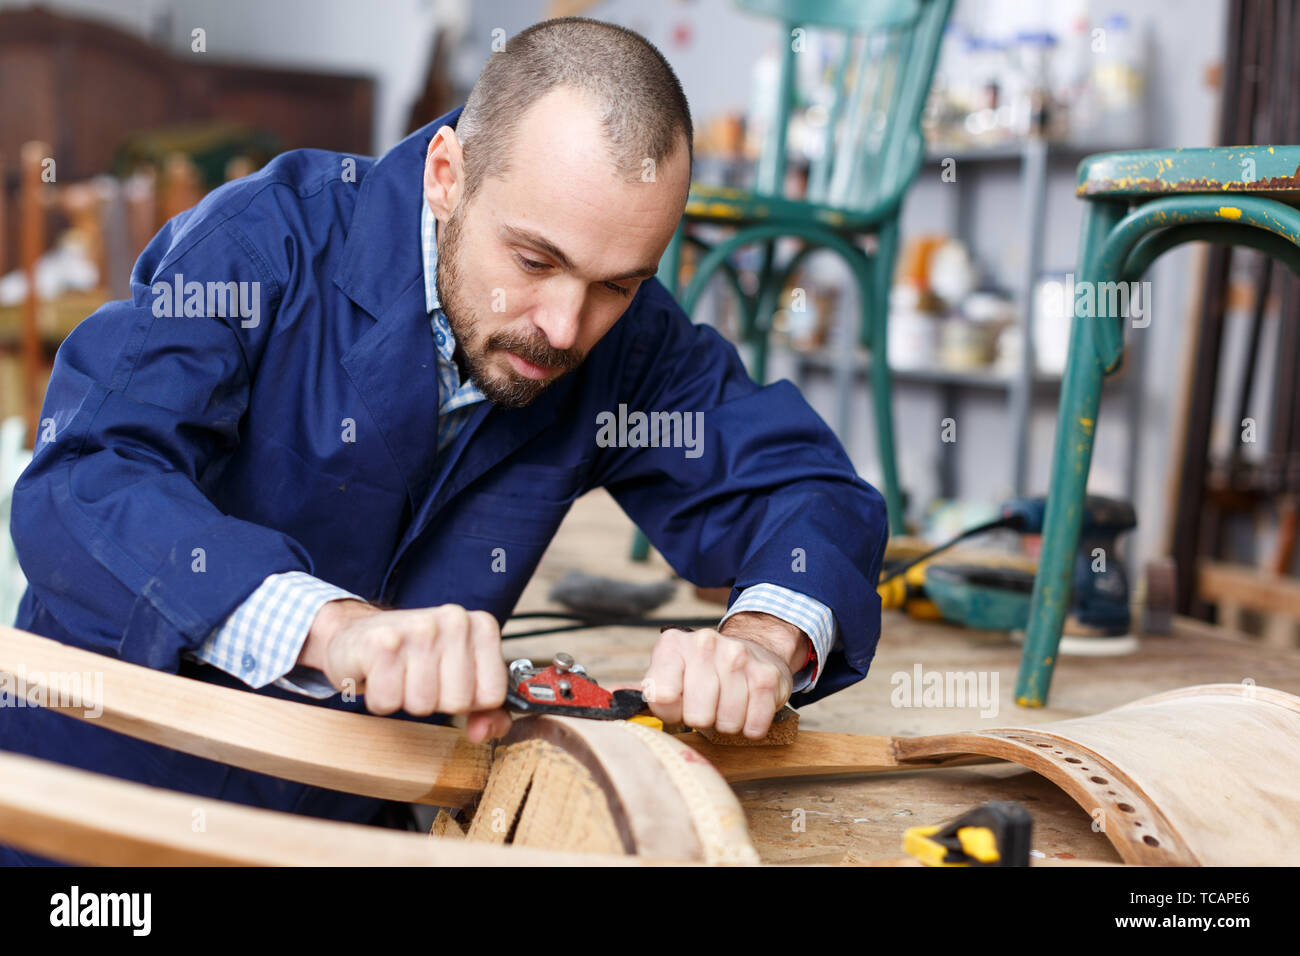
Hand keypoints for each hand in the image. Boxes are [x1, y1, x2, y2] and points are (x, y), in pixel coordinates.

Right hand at [299, 600, 511, 741]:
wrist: (357, 635)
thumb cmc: (415, 658)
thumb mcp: (460, 679)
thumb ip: (487, 711)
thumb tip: (482, 733)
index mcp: (482, 626)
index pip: (492, 695)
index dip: (468, 702)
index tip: (448, 682)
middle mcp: (455, 620)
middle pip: (458, 702)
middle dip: (435, 702)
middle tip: (418, 678)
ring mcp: (420, 628)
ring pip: (423, 704)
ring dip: (405, 700)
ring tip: (398, 675)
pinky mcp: (382, 642)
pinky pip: (388, 702)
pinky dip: (380, 699)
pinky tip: (378, 675)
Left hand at [641, 613, 808, 738]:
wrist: (751, 648)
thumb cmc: (702, 670)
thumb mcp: (668, 672)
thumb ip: (645, 690)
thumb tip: (608, 698)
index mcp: (672, 645)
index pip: (662, 697)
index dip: (671, 712)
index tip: (678, 704)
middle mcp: (704, 644)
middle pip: (697, 715)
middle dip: (702, 719)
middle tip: (706, 705)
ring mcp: (738, 657)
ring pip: (727, 721)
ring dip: (727, 722)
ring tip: (726, 704)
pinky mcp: (766, 674)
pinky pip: (754, 724)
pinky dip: (750, 726)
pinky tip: (746, 708)